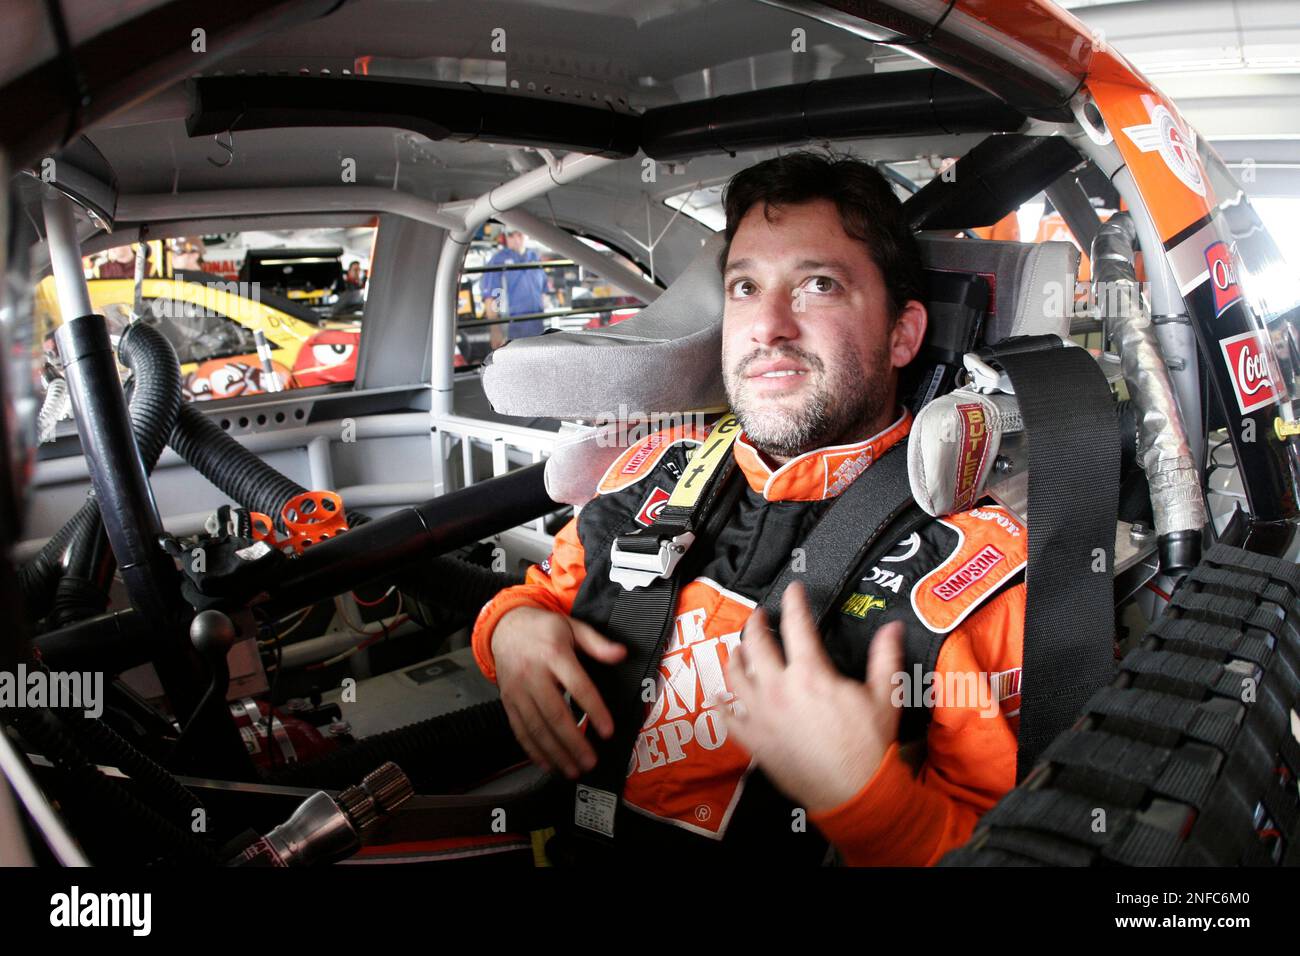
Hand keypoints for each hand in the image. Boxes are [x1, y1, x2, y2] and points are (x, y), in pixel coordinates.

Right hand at [491, 606, 626, 778]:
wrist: (505, 628)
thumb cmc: (544, 629)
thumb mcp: (573, 627)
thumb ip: (598, 643)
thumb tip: (622, 653)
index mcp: (554, 654)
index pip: (578, 687)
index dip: (594, 710)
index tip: (607, 731)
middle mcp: (533, 674)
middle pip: (555, 714)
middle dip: (574, 742)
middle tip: (591, 761)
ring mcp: (518, 690)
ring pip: (536, 727)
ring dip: (555, 752)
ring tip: (573, 769)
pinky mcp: (508, 702)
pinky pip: (520, 730)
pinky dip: (533, 750)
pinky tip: (548, 763)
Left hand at [724, 581, 904, 812]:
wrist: (854, 792)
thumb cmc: (869, 747)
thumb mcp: (884, 696)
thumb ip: (885, 657)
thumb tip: (891, 628)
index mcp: (810, 674)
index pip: (797, 625)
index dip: (794, 602)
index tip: (793, 591)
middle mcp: (779, 689)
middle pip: (756, 645)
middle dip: (756, 624)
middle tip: (758, 617)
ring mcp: (761, 715)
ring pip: (734, 676)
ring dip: (734, 657)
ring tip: (737, 649)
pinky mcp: (753, 740)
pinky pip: (727, 717)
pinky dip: (722, 704)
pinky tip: (722, 696)